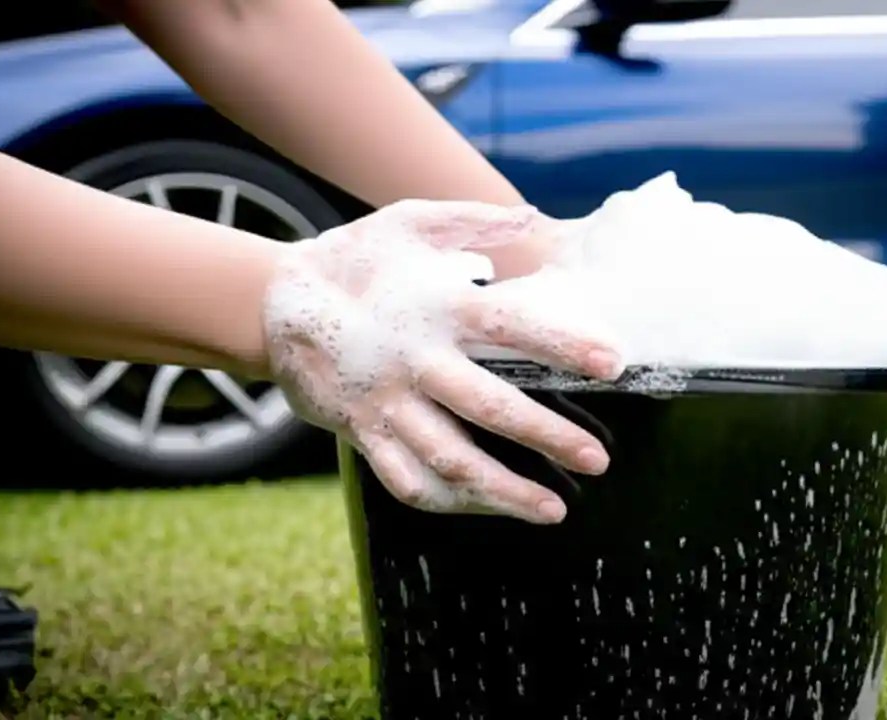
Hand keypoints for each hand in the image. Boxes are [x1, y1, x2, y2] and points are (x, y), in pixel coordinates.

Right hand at [261, 200, 623, 523]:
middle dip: (549, 438)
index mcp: (437, 307)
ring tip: (554, 509)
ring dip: (506, 491)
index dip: (564, 345)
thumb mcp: (411, 222)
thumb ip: (475, 221)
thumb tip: (533, 216)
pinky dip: (452, 502)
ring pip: (452, 461)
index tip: (612, 363)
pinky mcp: (365, 433)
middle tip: (598, 460)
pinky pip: (408, 480)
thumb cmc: (356, 258)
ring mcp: (388, 405)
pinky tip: (490, 509)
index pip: (512, 327)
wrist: (273, 302)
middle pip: (490, 408)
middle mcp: (416, 361)